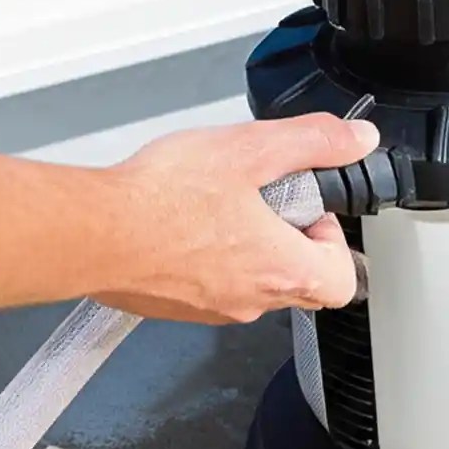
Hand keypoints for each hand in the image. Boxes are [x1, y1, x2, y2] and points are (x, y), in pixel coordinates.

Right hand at [92, 113, 378, 324]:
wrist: (92, 231)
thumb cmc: (162, 198)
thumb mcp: (251, 149)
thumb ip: (313, 141)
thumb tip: (356, 140)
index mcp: (280, 268)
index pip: (342, 280)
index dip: (334, 240)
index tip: (309, 209)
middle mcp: (250, 300)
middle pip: (300, 283)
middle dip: (292, 240)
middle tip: (264, 202)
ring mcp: (211, 309)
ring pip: (254, 285)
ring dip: (250, 248)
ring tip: (219, 204)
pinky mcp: (176, 306)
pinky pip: (212, 287)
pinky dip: (210, 258)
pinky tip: (184, 221)